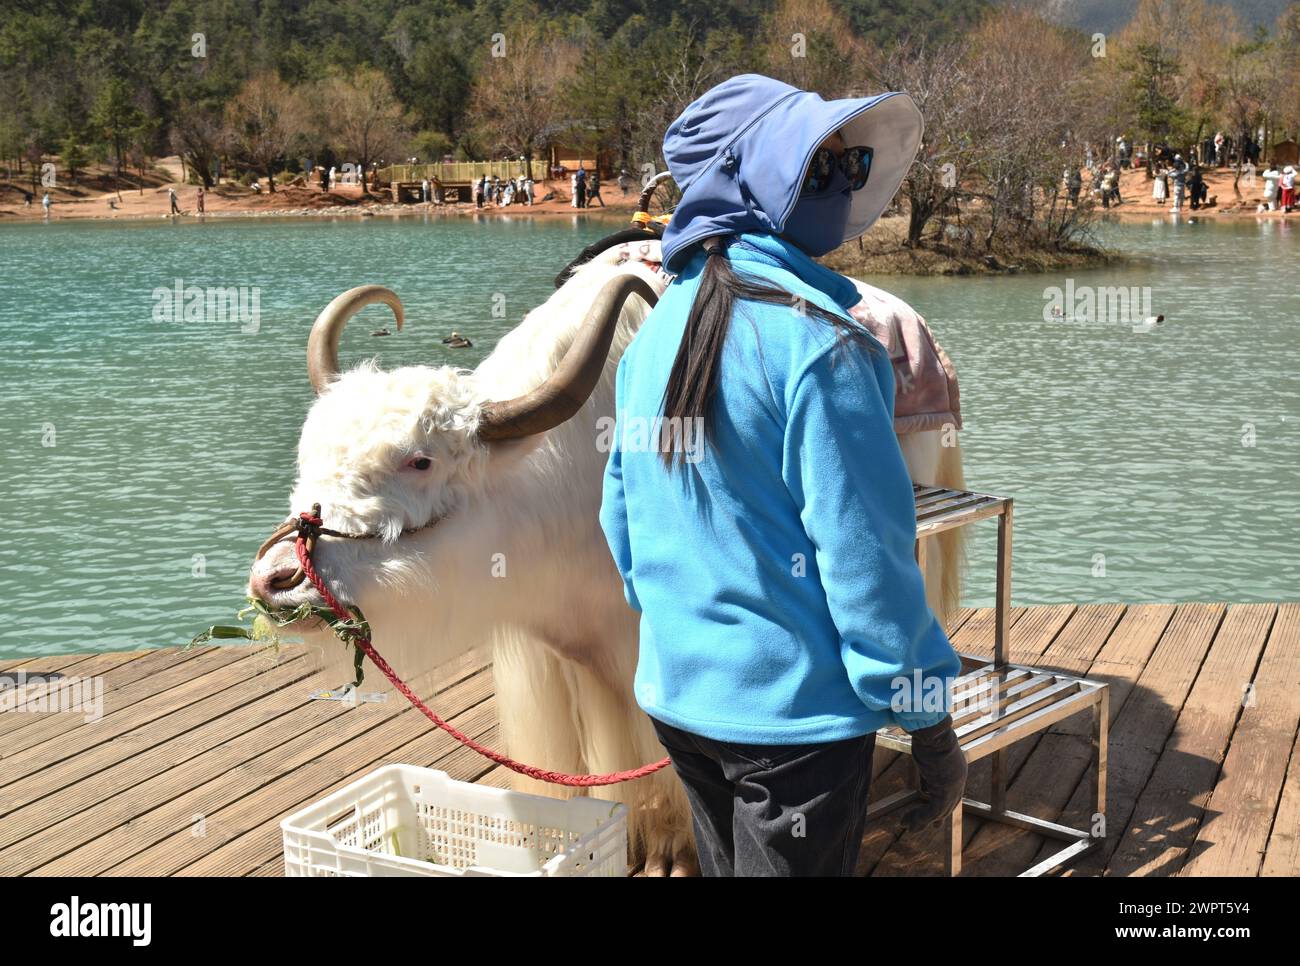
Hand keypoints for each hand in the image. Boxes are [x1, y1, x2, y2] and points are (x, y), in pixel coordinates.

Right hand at [902, 715, 967, 832]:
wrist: (932, 730)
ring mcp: (953, 786)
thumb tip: (921, 756)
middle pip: (947, 805)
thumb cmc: (927, 733)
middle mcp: (958, 779)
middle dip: (933, 818)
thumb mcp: (928, 749)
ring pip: (938, 811)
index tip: (933, 816)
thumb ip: (927, 760)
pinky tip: (906, 821)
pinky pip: (932, 811)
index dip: (943, 806)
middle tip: (916, 827)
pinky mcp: (944, 790)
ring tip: (905, 825)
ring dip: (920, 821)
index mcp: (957, 769)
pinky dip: (919, 818)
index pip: (951, 793)